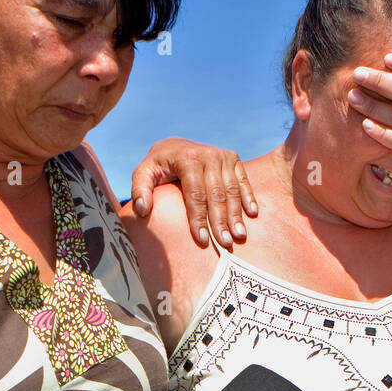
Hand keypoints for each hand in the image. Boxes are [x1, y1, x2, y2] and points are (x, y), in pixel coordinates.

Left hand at [131, 138, 257, 247]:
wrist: (175, 146)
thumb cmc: (158, 166)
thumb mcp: (143, 173)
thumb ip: (139, 190)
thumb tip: (142, 209)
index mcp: (186, 158)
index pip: (195, 194)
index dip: (199, 218)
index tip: (202, 240)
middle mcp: (208, 155)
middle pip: (216, 195)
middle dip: (220, 221)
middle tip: (224, 244)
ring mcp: (222, 156)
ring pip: (231, 191)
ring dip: (236, 215)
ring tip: (239, 236)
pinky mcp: (233, 159)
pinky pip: (243, 181)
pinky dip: (249, 197)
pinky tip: (252, 214)